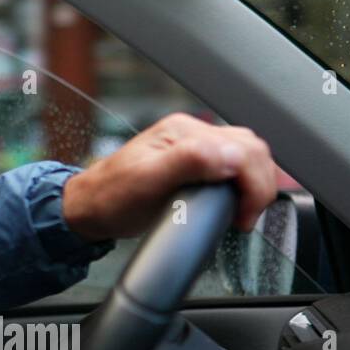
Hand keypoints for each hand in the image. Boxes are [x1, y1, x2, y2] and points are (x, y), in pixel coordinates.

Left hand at [61, 113, 278, 241]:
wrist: (90, 209)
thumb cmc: (110, 197)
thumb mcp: (147, 181)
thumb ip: (189, 162)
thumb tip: (230, 155)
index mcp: (184, 132)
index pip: (244, 149)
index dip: (254, 184)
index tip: (244, 215)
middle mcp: (192, 135)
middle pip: (252, 151)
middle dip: (259, 185)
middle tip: (244, 217)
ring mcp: (194, 148)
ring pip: (247, 158)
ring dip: (254, 185)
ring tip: (240, 213)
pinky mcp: (195, 165)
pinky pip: (235, 168)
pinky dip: (243, 187)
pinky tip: (233, 205)